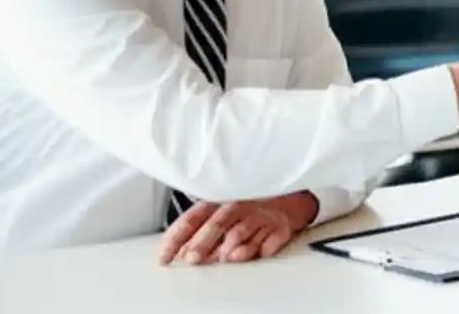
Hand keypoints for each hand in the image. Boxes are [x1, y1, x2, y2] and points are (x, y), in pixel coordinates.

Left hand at [158, 191, 318, 265]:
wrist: (293, 199)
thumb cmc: (252, 206)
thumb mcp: (224, 210)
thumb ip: (202, 230)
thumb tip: (183, 252)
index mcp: (220, 200)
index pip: (192, 218)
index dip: (176, 238)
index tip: (165, 257)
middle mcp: (239, 205)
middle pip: (217, 223)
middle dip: (203, 242)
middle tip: (193, 258)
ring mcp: (260, 216)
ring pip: (241, 232)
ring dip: (229, 247)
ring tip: (224, 258)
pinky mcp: (279, 227)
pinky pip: (267, 241)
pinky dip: (257, 249)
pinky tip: (248, 254)